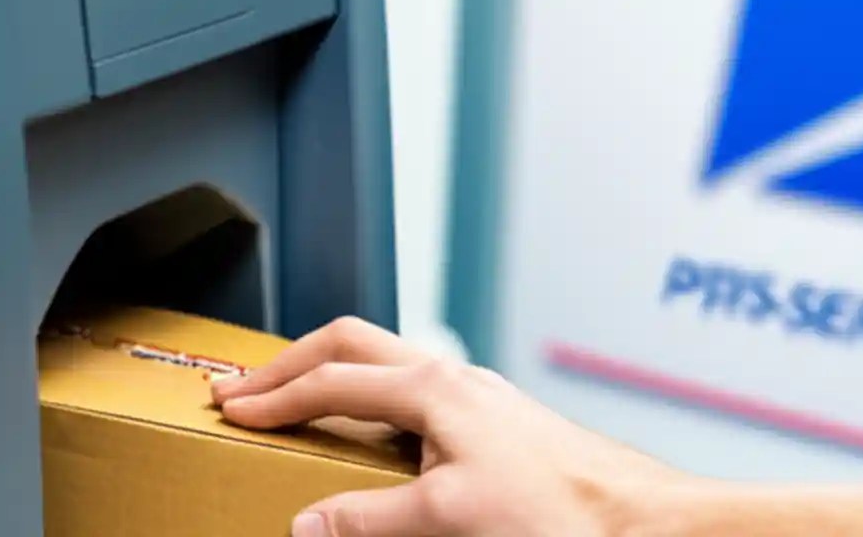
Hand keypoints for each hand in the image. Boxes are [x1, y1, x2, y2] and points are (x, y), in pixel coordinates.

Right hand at [210, 317, 687, 536]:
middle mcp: (454, 379)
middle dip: (294, 361)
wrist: (633, 515)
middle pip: (354, 344)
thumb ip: (367, 518)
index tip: (230, 407)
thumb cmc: (558, 506)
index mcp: (433, 388)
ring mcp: (476, 395)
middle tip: (250, 385)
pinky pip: (414, 393)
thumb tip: (307, 522)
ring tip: (300, 403)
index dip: (273, 395)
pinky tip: (373, 436)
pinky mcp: (492, 420)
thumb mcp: (446, 516)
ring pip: (386, 364)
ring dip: (335, 377)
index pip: (330, 378)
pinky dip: (373, 402)